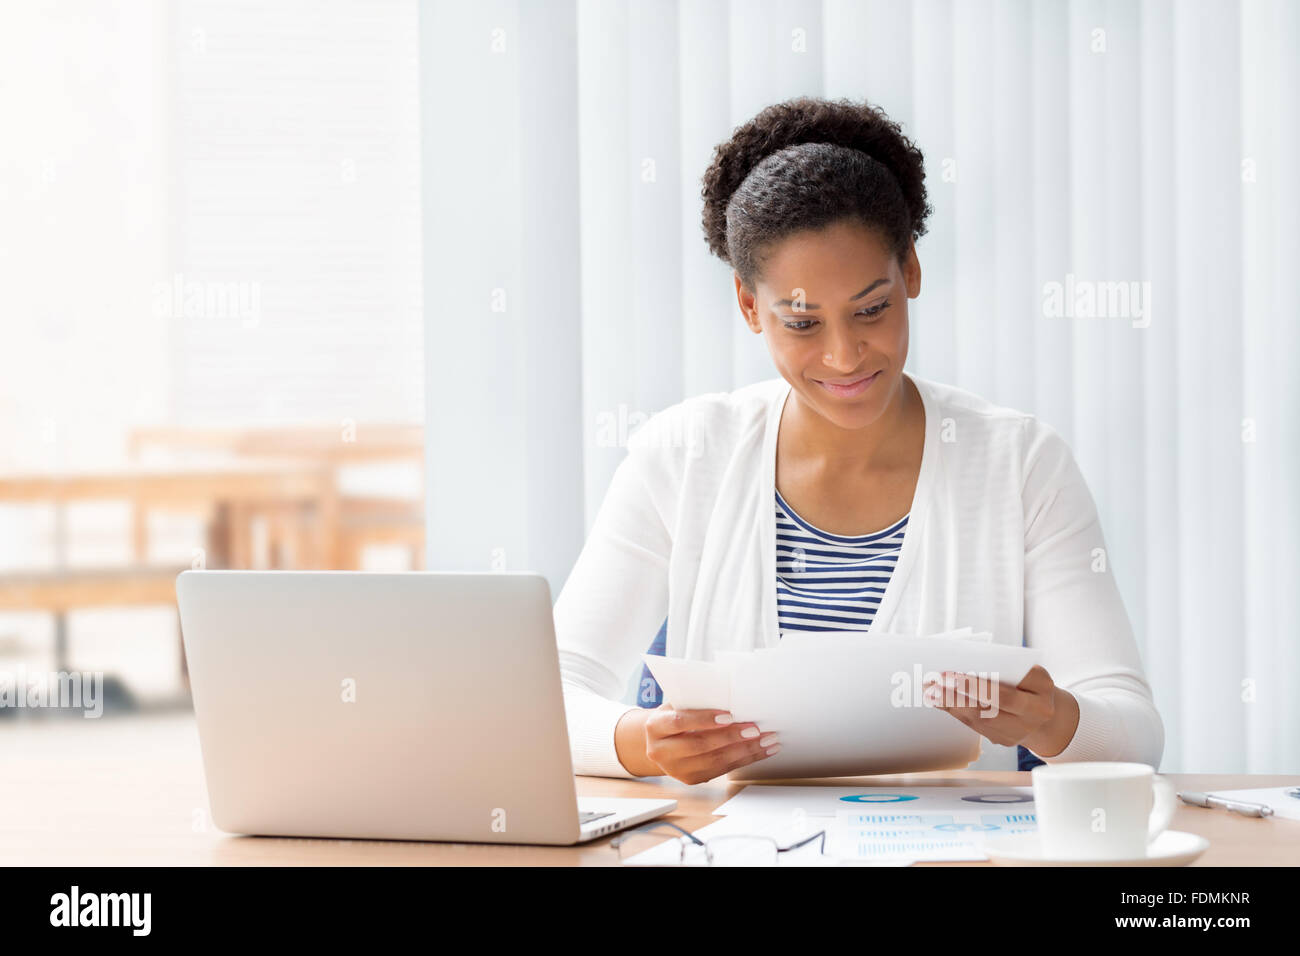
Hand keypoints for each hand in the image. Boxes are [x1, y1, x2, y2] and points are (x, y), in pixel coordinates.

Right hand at [641, 704, 780, 784]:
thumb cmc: (675, 715)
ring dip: (744, 751)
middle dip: (731, 737)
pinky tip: (759, 751)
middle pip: (699, 745)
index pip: (680, 722)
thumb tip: (731, 698)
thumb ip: (696, 702)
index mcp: (656, 727)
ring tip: (765, 740)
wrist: (661, 740)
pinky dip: (744, 760)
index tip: (729, 715)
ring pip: (714, 762)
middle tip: (754, 729)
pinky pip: (721, 771)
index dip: (704, 719)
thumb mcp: (678, 704)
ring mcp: (675, 769)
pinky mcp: (691, 779)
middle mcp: (661, 751)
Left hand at [922, 664, 1079, 757]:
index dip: (979, 684)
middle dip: (963, 692)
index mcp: (1043, 688)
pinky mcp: (1006, 740)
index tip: (953, 674)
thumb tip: (964, 665)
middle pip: (995, 704)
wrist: (1045, 714)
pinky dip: (956, 712)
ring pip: (982, 718)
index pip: (1010, 685)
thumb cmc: (1028, 684)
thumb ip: (1003, 667)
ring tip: (931, 691)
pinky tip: (939, 702)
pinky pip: (977, 726)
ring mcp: (1021, 730)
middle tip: (937, 682)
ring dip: (953, 704)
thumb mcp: (1026, 670)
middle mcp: (1036, 712)